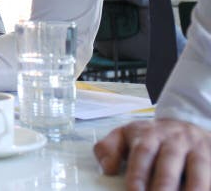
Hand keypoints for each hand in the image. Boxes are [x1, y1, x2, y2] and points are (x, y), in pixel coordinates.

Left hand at [94, 119, 210, 189]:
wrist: (186, 125)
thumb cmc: (151, 137)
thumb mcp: (125, 135)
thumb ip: (109, 148)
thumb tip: (108, 168)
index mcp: (150, 135)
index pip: (143, 152)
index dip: (139, 173)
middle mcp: (175, 140)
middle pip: (169, 161)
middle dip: (164, 184)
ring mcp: (198, 150)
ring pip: (198, 169)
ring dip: (193, 188)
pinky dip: (208, 186)